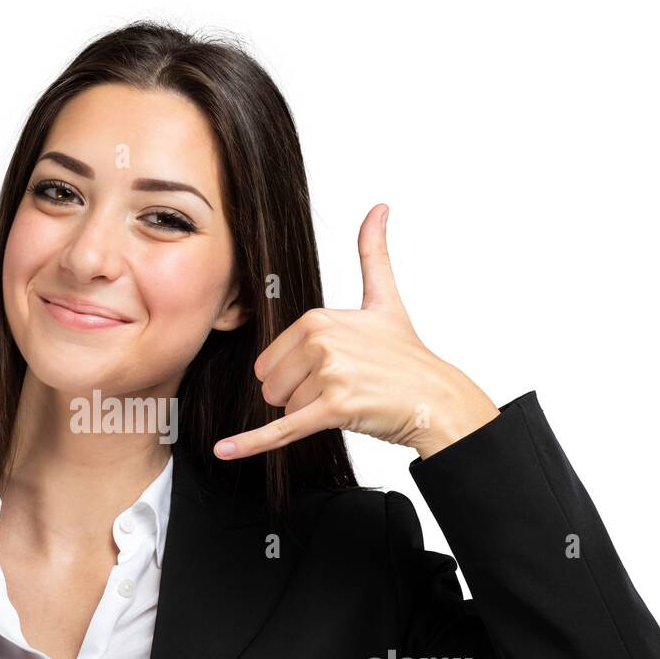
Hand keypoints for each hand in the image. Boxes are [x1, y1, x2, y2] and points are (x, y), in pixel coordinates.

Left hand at [212, 204, 499, 461]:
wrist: (436, 397)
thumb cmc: (406, 355)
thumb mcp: (385, 300)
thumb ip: (373, 254)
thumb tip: (379, 208)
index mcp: (318, 318)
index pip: (270, 360)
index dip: (296, 374)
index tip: (333, 369)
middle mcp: (321, 342)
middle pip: (270, 385)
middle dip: (298, 396)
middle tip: (340, 388)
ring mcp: (328, 375)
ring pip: (284, 409)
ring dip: (311, 414)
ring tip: (348, 401)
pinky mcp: (334, 409)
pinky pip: (281, 430)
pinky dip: (251, 443)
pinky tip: (224, 450)